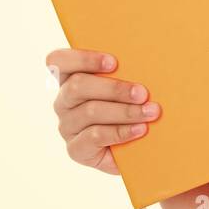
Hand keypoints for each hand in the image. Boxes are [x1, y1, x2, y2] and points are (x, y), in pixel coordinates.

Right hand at [45, 48, 161, 173]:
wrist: (136, 150)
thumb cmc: (132, 108)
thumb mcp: (129, 88)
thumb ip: (128, 73)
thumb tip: (148, 65)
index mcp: (71, 78)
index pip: (59, 61)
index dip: (82, 59)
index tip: (113, 62)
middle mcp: (64, 101)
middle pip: (77, 86)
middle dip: (114, 88)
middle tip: (142, 93)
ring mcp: (67, 126)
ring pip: (90, 111)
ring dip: (124, 111)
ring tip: (149, 112)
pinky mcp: (76, 149)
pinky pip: (95, 136)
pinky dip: (121, 132)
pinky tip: (140, 129)